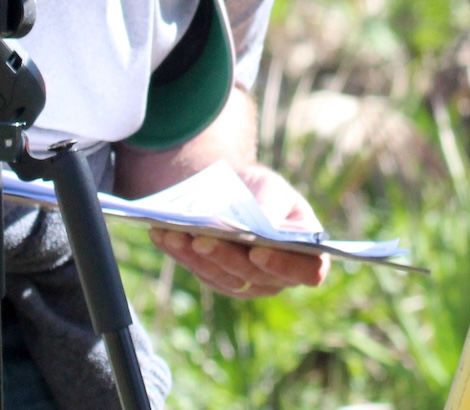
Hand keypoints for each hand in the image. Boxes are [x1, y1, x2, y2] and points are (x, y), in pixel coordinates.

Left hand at [148, 164, 329, 297]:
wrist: (235, 192)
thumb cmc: (261, 190)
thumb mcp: (272, 186)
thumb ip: (274, 204)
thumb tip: (265, 226)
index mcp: (306, 253)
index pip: (307, 271)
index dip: (283, 265)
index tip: (258, 251)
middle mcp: (277, 276)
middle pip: (254, 275)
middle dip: (225, 256)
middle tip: (202, 238)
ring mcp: (246, 283)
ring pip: (221, 277)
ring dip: (195, 256)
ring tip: (174, 233)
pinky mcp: (217, 279)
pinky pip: (198, 270)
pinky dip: (179, 251)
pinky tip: (162, 233)